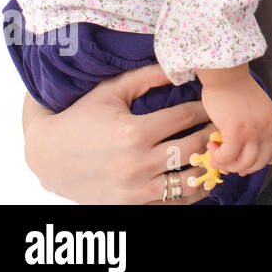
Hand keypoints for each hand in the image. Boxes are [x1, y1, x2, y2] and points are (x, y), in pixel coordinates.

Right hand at [22, 64, 215, 204]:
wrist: (47, 156)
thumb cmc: (82, 117)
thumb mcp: (111, 91)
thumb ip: (148, 76)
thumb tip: (181, 66)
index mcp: (133, 132)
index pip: (185, 117)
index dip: (204, 109)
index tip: (212, 106)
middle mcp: (136, 163)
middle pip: (194, 147)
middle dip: (213, 135)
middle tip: (224, 127)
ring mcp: (135, 188)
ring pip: (189, 180)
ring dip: (208, 166)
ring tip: (218, 154)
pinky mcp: (131, 206)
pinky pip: (173, 203)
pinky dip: (192, 192)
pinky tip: (201, 177)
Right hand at [199, 71, 271, 176]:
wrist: (226, 74)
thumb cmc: (236, 88)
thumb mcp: (255, 108)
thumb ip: (253, 126)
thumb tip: (240, 148)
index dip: (267, 160)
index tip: (252, 162)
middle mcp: (267, 127)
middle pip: (262, 161)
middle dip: (243, 167)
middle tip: (228, 162)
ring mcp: (253, 130)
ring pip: (246, 163)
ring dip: (228, 164)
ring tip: (217, 155)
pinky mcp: (237, 131)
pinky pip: (228, 156)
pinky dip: (218, 157)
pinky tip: (211, 146)